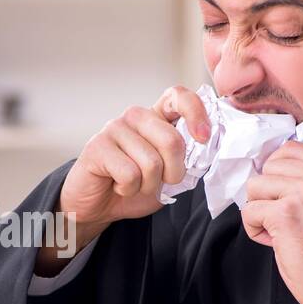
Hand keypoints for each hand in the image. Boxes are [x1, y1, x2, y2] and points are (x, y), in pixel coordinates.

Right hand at [35, 86, 210, 275]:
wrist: (97, 207)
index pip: (178, 96)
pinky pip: (129, 174)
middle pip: (171, 140)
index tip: (203, 138)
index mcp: (155, 118)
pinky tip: (117, 185)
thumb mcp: (168, 175)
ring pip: (151, 163)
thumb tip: (205, 148)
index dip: (196, 113)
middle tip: (160, 182)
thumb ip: (185, 159)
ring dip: (147, 185)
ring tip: (133, 184)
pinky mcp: (97, 147)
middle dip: (173, 172)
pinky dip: (128, 189)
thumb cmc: (133, 187)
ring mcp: (114, 128)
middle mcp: (135, 116)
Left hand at [241, 140, 302, 303]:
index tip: (279, 194)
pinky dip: (254, 229)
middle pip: (268, 166)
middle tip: (281, 217)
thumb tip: (278, 173)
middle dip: (267, 193)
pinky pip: (249, 210)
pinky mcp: (284, 214)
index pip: (289, 149)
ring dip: (259, 211)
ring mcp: (302, 193)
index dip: (276, 172)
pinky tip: (274, 241)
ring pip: (255, 186)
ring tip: (278, 230)